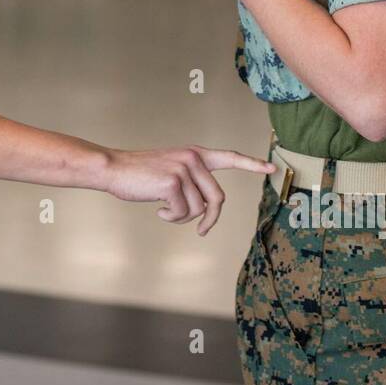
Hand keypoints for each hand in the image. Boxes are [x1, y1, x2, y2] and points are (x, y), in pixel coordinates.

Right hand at [103, 146, 273, 236]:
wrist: (114, 169)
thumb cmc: (140, 174)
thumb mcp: (172, 170)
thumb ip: (192, 180)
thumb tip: (207, 208)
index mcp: (195, 154)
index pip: (230, 157)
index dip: (251, 164)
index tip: (271, 169)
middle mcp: (193, 158)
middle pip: (217, 198)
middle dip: (209, 219)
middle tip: (201, 230)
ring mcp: (184, 169)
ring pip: (198, 210)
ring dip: (182, 217)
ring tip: (165, 209)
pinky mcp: (173, 183)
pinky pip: (183, 213)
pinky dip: (171, 217)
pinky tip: (157, 209)